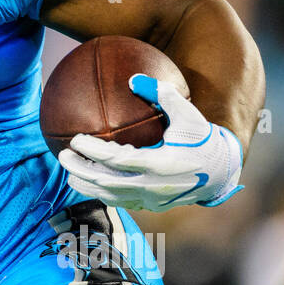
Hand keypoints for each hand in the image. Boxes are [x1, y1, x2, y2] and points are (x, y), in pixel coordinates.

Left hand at [57, 73, 243, 211]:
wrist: (222, 173)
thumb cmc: (202, 138)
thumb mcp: (188, 114)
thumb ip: (163, 94)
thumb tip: (135, 78)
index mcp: (160, 164)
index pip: (117, 160)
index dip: (93, 152)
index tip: (75, 139)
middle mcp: (153, 186)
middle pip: (107, 182)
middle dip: (81, 170)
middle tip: (61, 155)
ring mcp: (152, 200)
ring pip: (111, 196)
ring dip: (86, 185)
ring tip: (68, 172)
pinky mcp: (152, 206)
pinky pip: (121, 201)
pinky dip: (102, 193)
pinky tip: (89, 182)